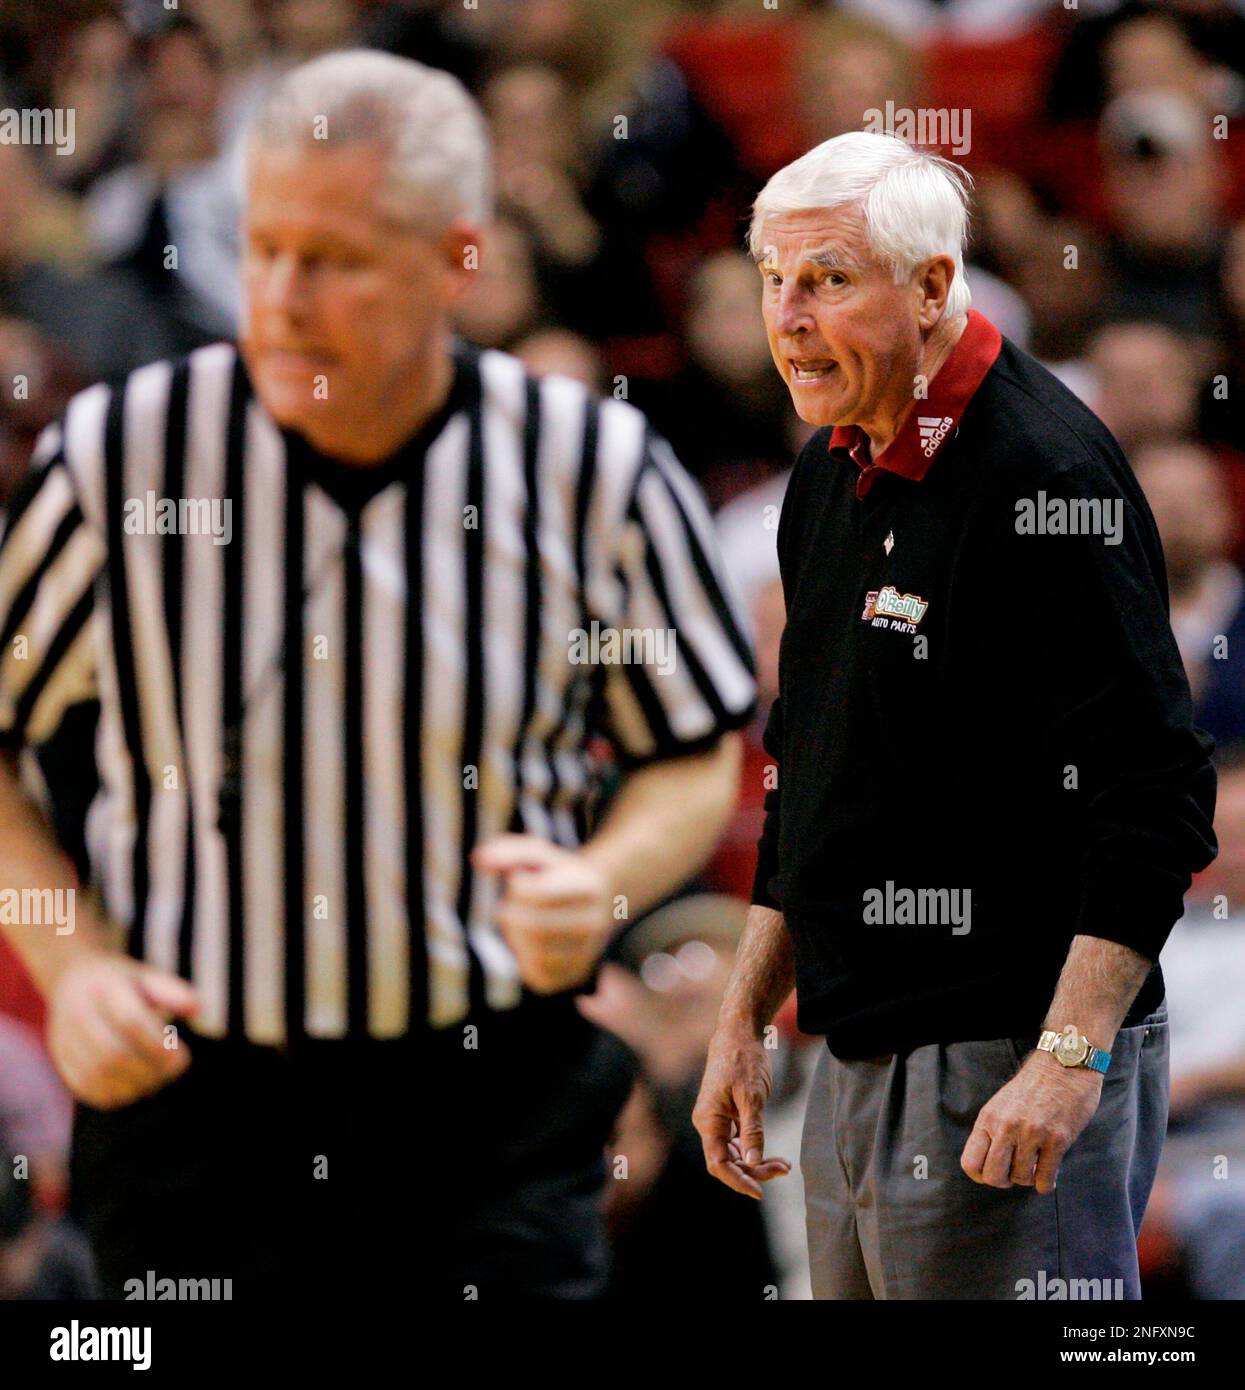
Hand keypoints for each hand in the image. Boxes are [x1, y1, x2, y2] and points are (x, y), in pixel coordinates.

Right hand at [45, 951, 201, 1109]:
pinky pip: (84, 1086)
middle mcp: (79, 1012)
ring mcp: (64, 1037)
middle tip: (172, 1071)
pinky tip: (134, 1087)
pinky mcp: (60, 1058)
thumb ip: (173, 991)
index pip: (131, 1021)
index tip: (183, 1058)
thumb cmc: (122, 981)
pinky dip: (113, 1094)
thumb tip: (198, 1010)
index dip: (159, 1046)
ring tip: (155, 1080)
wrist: (73, 978)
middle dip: (148, 1070)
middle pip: (112, 1053)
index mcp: (104, 986)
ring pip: (96, 1075)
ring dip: (132, 1086)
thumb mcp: (147, 976)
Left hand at [471, 833, 612, 993]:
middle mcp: (594, 922)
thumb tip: (479, 860)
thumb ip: (508, 853)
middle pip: (533, 926)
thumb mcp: (537, 856)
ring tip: (522, 921)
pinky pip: (537, 972)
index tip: (520, 880)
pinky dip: (523, 955)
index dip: (518, 886)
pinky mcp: (574, 974)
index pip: (539, 894)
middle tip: (513, 905)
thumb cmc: (557, 876)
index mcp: (588, 887)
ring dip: (515, 935)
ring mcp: (587, 952)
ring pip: (534, 951)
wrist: (594, 904)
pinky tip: (528, 941)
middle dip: (511, 913)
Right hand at [692, 1025, 791, 1199]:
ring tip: (784, 1164)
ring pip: (735, 1154)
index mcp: (708, 1120)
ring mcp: (717, 1120)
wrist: (739, 1034)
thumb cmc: (743, 1061)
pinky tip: (773, 1154)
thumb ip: (753, 1130)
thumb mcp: (752, 1096)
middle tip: (783, 1168)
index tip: (760, 1192)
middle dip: (755, 1170)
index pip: (718, 1164)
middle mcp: (708, 1123)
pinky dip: (755, 1149)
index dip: (738, 1181)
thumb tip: (753, 1162)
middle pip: (728, 1162)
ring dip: (757, 1162)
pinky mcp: (726, 1115)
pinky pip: (738, 1142)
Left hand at [961, 1051, 1103, 1193]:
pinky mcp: (1057, 1140)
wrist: (1064, 1064)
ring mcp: (1032, 1134)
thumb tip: (988, 1165)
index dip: (981, 1175)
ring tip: (1035, 1164)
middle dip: (1004, 1181)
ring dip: (1029, 1177)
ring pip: (1022, 1179)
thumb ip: (993, 1130)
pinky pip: (1045, 1179)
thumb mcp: (1002, 1103)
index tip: (994, 1172)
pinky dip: (1046, 1183)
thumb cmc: (1034, 1086)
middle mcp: (1006, 1126)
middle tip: (1014, 1173)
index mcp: (988, 1117)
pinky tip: (1047, 1175)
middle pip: (993, 1177)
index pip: (970, 1162)